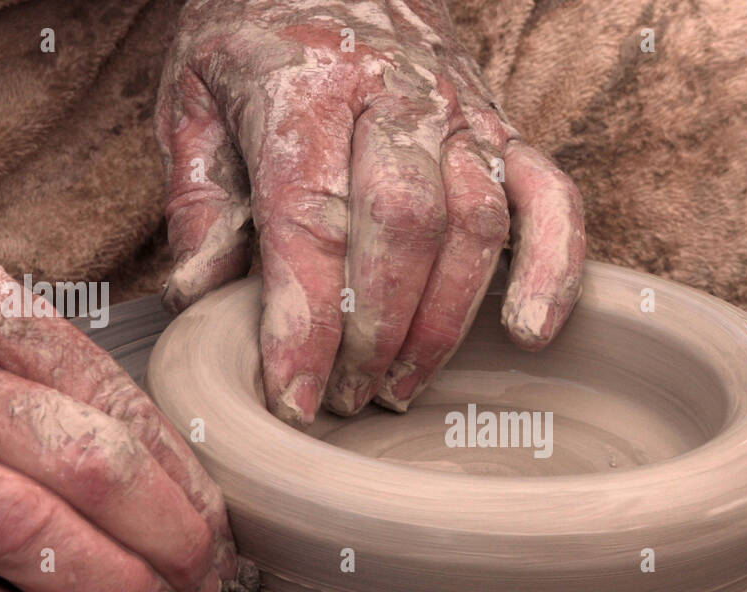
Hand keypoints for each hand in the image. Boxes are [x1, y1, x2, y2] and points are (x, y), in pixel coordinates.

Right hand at [0, 209, 237, 591]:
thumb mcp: (4, 316)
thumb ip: (85, 388)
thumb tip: (182, 486)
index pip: (119, 419)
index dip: (185, 491)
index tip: (220, 540)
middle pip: (85, 471)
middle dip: (166, 542)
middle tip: (206, 586)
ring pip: (17, 533)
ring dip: (107, 590)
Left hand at [156, 0, 585, 423]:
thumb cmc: (255, 37)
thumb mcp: (192, 99)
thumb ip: (199, 197)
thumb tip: (202, 294)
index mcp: (304, 84)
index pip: (310, 217)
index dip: (306, 320)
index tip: (295, 396)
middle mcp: (394, 94)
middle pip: (403, 227)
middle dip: (375, 331)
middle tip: (343, 399)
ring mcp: (462, 113)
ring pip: (475, 226)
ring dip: (442, 323)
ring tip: (398, 388)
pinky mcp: (505, 129)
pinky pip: (551, 200)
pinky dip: (554, 268)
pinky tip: (532, 331)